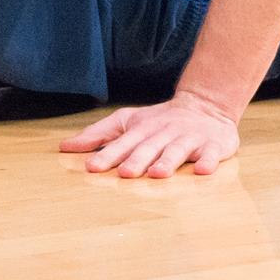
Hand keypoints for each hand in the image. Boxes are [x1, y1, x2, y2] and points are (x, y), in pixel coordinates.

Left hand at [60, 92, 238, 177]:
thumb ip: (98, 134)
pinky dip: (208, 161)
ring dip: (168, 161)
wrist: (206, 105)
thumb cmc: (159, 120)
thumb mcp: (127, 121)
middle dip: (137, 160)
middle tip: (125, 174)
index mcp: (143, 129)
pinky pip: (212, 154)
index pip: (123, 142)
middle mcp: (165, 133)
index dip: (109, 155)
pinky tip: (202, 170)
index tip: (92, 167)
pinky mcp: (214, 145)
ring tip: (158, 174)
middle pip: (149, 147)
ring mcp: (190, 138)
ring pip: (177, 150)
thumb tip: (65, 147)